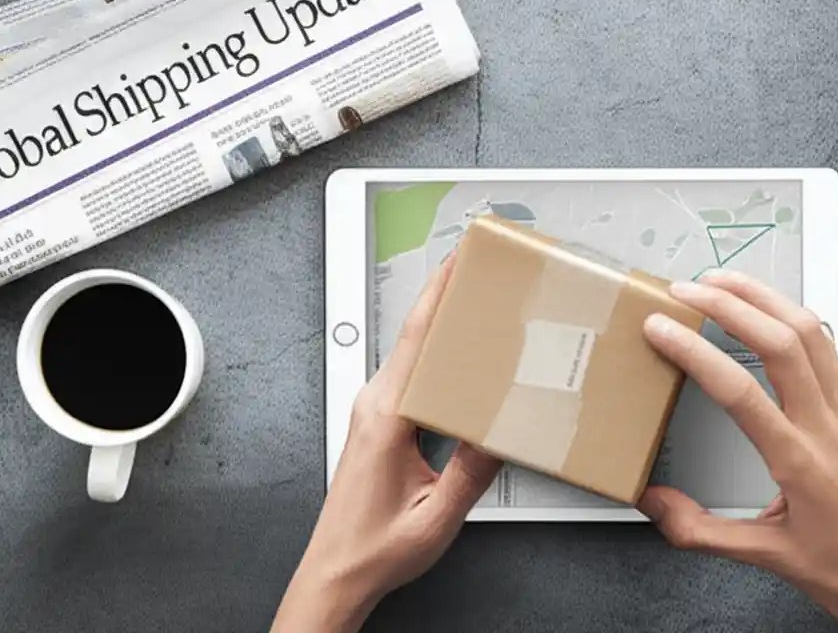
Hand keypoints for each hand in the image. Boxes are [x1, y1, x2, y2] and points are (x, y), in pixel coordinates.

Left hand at [272, 257, 500, 632]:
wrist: (336, 574)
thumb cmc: (373, 550)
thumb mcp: (437, 517)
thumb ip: (473, 473)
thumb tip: (501, 430)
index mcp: (386, 420)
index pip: (415, 341)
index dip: (438, 295)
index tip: (458, 262)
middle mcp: (375, 408)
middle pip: (415, 336)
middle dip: (446, 296)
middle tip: (478, 269)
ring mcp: (374, 414)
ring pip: (413, 355)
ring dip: (442, 325)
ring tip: (476, 304)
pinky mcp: (379, 425)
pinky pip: (412, 376)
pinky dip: (436, 356)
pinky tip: (458, 358)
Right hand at [639, 270, 837, 632]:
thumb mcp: (763, 557)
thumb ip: (699, 530)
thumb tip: (653, 502)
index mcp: (800, 462)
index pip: (739, 391)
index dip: (694, 352)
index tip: (662, 330)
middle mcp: (827, 428)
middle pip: (782, 341)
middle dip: (730, 304)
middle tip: (687, 290)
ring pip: (811, 333)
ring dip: (766, 298)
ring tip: (725, 281)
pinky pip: (827, 350)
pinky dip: (794, 318)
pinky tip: (773, 311)